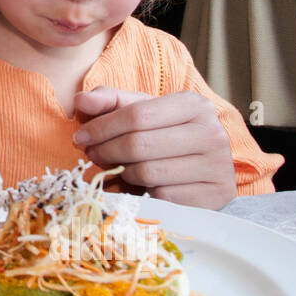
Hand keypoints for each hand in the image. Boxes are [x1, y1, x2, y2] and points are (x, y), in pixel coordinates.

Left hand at [71, 86, 235, 209]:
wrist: (206, 171)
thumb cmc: (166, 135)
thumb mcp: (143, 112)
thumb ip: (111, 101)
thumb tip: (81, 100)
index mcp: (193, 105)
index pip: (137, 114)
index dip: (102, 127)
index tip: (80, 137)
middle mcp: (211, 132)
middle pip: (140, 144)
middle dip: (106, 150)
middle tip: (91, 154)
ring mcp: (215, 165)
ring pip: (148, 172)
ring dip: (122, 172)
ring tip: (115, 168)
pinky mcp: (213, 195)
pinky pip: (162, 196)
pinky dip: (143, 192)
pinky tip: (139, 185)